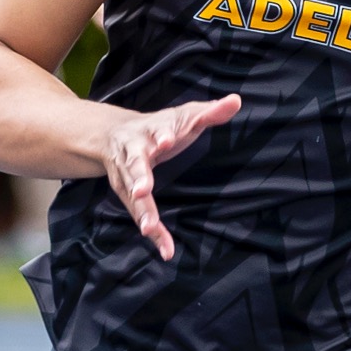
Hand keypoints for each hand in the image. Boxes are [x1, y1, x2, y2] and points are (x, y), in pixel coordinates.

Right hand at [103, 94, 240, 259]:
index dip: (160, 136)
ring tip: (149, 228)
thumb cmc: (159, 128)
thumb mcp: (184, 117)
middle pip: (134, 164)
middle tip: (142, 190)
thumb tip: (236, 101)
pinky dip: (154, 234)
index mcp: (150, 131)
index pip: (156, 131)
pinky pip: (140, 215)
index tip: (166, 141)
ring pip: (132, 194)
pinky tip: (166, 250)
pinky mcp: (128, 195)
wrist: (114, 135)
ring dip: (140, 210)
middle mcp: (133, 153)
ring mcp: (127, 177)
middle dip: (138, 176)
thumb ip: (210, 113)